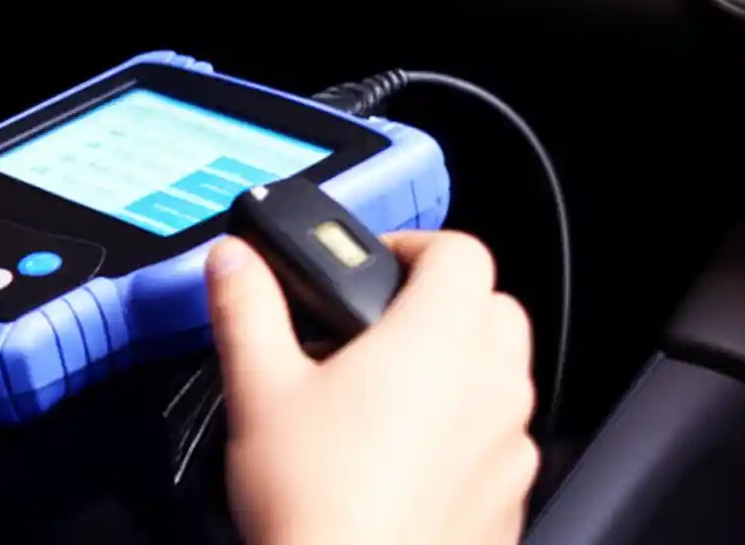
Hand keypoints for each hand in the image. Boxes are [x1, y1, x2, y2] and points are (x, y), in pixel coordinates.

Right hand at [206, 231, 538, 544]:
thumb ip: (248, 309)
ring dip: (458, 365)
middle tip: (376, 329)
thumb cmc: (313, 496)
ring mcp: (510, 446)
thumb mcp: (260, 389)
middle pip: (493, 308)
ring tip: (385, 397)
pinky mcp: (510, 500)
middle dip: (441, 302)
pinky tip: (404, 461)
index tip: (370, 266)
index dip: (415, 245)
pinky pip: (501, 440)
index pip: (461, 251)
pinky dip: (466, 430)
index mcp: (438, 339)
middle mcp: (491, 384)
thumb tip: (234, 259)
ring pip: (502, 376)